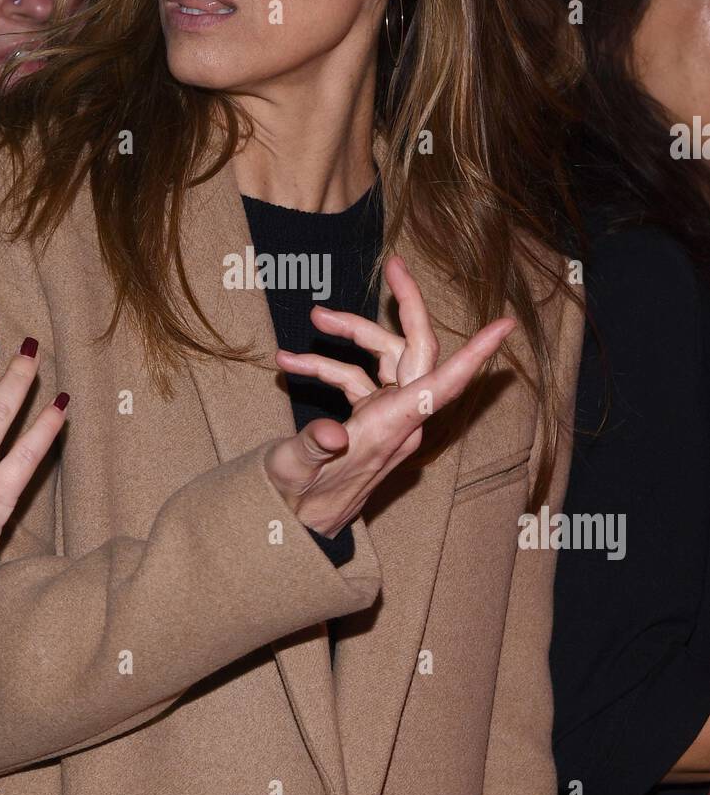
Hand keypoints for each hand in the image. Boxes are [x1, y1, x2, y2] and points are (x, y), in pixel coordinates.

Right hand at [264, 254, 514, 537]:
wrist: (296, 531)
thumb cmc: (298, 502)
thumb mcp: (294, 472)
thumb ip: (312, 447)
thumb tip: (332, 434)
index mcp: (391, 428)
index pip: (444, 383)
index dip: (476, 352)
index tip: (505, 324)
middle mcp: (398, 420)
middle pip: (414, 351)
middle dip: (404, 306)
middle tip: (394, 264)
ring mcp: (386, 419)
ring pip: (382, 359)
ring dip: (348, 337)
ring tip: (312, 320)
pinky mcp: (370, 421)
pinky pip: (356, 381)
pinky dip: (326, 368)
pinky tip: (290, 364)